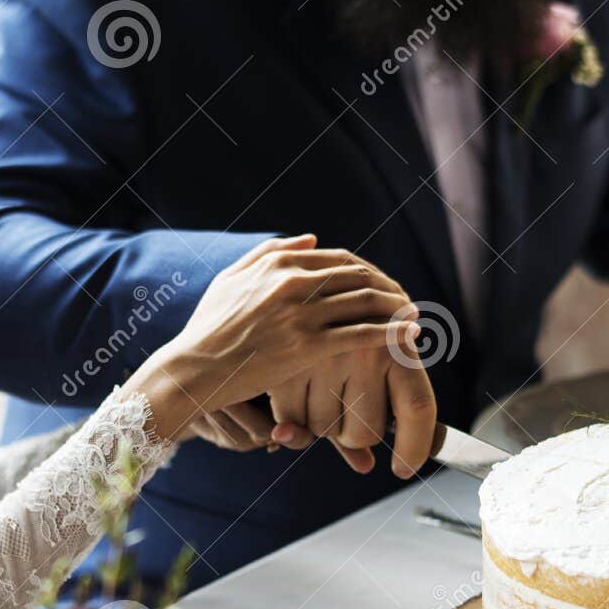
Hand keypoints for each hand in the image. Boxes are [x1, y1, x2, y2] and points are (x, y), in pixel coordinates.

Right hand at [128, 235, 419, 444]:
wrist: (194, 370)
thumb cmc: (208, 331)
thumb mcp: (230, 280)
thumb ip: (269, 252)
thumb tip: (313, 238)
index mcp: (277, 264)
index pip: (339, 259)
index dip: (368, 271)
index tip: (383, 284)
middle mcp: (291, 282)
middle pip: (358, 275)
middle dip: (388, 287)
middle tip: (407, 300)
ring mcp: (300, 314)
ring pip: (365, 301)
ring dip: (396, 307)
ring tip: (413, 316)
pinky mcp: (306, 346)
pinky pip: (361, 334)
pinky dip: (391, 333)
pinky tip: (408, 336)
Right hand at [266, 336, 437, 478]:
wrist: (300, 281)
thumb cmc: (345, 334)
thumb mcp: (370, 361)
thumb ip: (369, 416)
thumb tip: (364, 466)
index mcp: (398, 346)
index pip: (419, 408)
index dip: (415, 446)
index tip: (403, 469)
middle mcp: (368, 349)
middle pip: (366, 433)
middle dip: (352, 433)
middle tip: (344, 402)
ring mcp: (328, 357)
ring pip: (326, 431)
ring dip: (318, 423)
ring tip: (315, 386)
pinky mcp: (290, 364)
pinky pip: (293, 419)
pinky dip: (290, 418)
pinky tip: (293, 391)